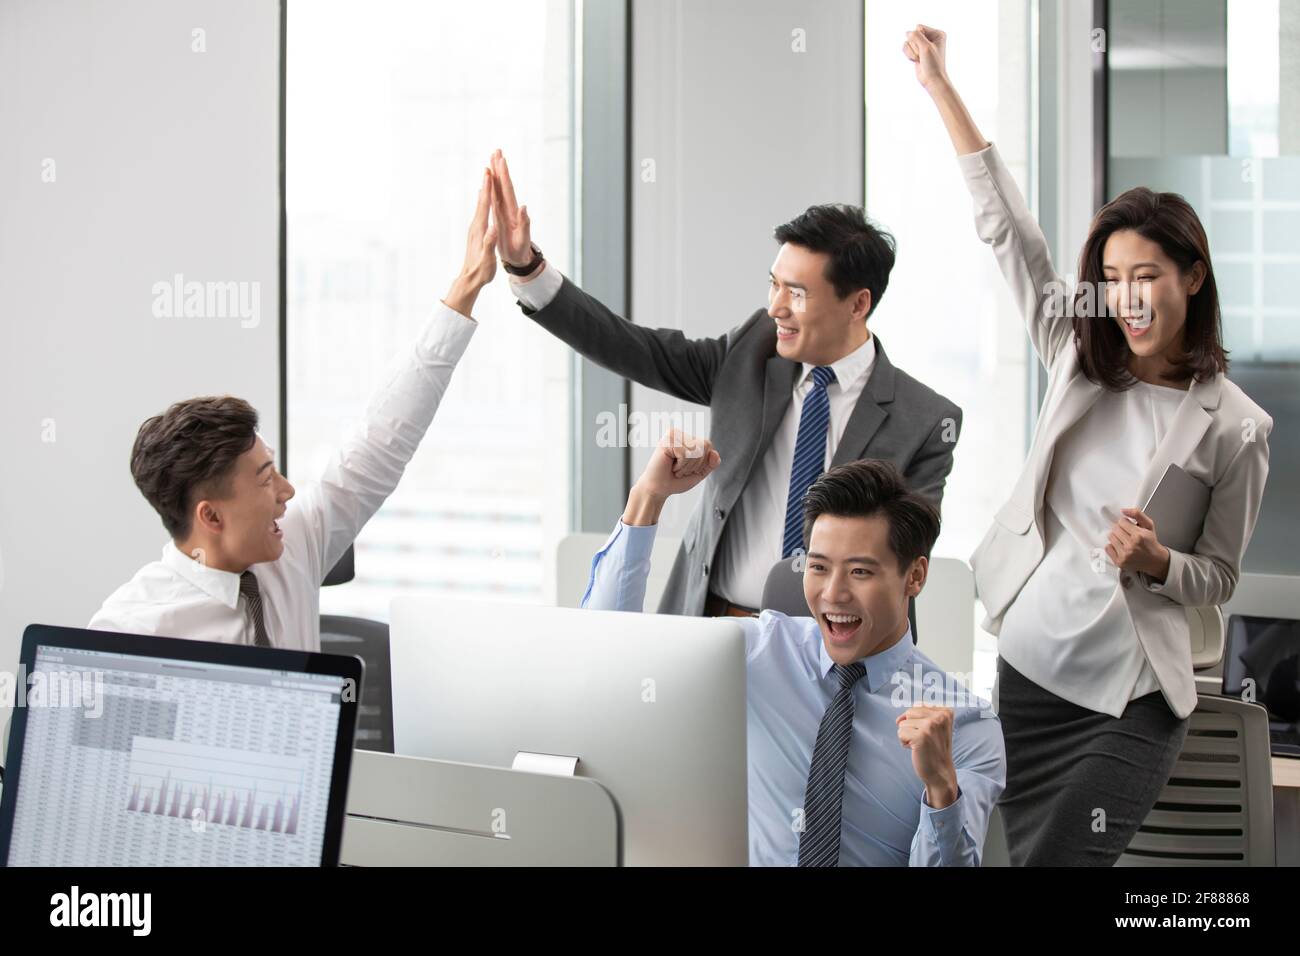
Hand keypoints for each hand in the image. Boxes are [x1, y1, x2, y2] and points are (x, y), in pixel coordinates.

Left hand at [442, 168, 498, 316]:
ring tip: (487, 177)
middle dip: (485, 184)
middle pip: (481, 200)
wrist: (470, 278)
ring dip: (484, 189)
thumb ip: (489, 242)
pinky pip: (481, 211)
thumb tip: (493, 228)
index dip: (487, 189)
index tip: (489, 174)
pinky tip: (483, 198)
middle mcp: (476, 226)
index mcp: (480, 229)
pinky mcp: (477, 232)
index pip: (484, 205)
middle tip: (488, 167)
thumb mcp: (487, 258)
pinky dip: (483, 201)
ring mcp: (475, 228)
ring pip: (480, 204)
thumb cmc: (481, 270)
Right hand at [489, 149, 533, 268]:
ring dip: (495, 175)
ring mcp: (503, 212)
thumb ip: (524, 223)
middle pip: (503, 185)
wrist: (520, 260)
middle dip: (500, 168)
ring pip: (498, 189)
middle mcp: (508, 209)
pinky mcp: (499, 217)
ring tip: (491, 160)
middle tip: (496, 150)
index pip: (508, 190)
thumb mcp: (523, 239)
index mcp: (513, 213)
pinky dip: (490, 189)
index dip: (505, 175)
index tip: (501, 159)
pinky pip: (493, 199)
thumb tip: (524, 206)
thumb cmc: (521, 251)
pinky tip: (486, 183)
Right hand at [623, 430, 720, 525]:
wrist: (659, 489)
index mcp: (688, 439)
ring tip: (676, 468)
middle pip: (704, 445)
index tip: (689, 468)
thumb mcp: (699, 473)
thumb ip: (710, 464)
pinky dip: (681, 465)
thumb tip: (715, 453)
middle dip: (696, 464)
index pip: (708, 445)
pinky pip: (685, 453)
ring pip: (696, 450)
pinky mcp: (667, 440)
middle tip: (681, 469)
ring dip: (687, 466)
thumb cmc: (676, 480)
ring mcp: (673, 435)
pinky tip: (671, 466)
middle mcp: (680, 434)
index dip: (703, 462)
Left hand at [896, 705, 958, 808]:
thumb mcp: (935, 727)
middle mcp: (940, 717)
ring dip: (907, 736)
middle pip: (909, 713)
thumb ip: (922, 715)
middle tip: (924, 741)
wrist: (941, 773)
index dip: (917, 722)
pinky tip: (916, 749)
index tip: (929, 734)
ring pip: (903, 723)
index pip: (918, 706)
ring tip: (921, 745)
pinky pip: (900, 733)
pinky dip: (904, 742)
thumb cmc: (934, 749)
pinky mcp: (920, 736)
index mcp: (946, 712)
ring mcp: (931, 726)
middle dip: (911, 727)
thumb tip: (899, 719)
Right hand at [902, 24, 948, 91]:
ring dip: (912, 51)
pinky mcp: (916, 51)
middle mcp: (930, 37)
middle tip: (922, 55)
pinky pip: (905, 47)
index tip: (926, 49)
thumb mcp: (925, 47)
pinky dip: (908, 54)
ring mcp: (923, 44)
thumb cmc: (933, 64)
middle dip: (915, 46)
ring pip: (908, 41)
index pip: (919, 27)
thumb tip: (907, 33)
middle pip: (913, 34)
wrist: (932, 79)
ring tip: (920, 58)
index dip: (918, 38)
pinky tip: (916, 60)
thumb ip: (916, 36)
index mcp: (937, 33)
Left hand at [1106, 508, 1170, 580]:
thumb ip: (1137, 514)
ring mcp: (1124, 555)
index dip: (1125, 523)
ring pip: (1111, 537)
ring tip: (1125, 541)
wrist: (1155, 561)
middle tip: (1127, 534)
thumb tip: (1123, 510)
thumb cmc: (1151, 543)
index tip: (1129, 527)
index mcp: (1139, 535)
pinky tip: (1121, 547)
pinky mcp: (1119, 562)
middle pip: (1115, 529)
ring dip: (1116, 537)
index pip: (1121, 521)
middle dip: (1121, 529)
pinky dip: (1112, 547)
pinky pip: (1107, 548)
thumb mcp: (1149, 525)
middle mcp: (1131, 545)